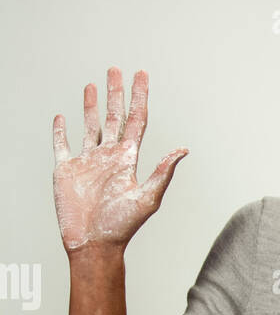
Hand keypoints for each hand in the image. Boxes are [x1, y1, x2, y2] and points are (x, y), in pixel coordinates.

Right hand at [53, 66, 187, 254]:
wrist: (93, 245)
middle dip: (116, 93)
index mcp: (127, 159)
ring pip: (90, 126)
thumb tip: (184, 150)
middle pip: (114, 117)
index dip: (139, 97)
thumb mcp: (147, 198)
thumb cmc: (121, 227)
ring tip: (94, 86)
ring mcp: (87, 162)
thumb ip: (163, 173)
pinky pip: (62, 144)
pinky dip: (60, 130)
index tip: (142, 74)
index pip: (136, 120)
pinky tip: (61, 117)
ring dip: (92, 106)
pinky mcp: (66, 170)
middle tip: (117, 70)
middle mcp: (108, 156)